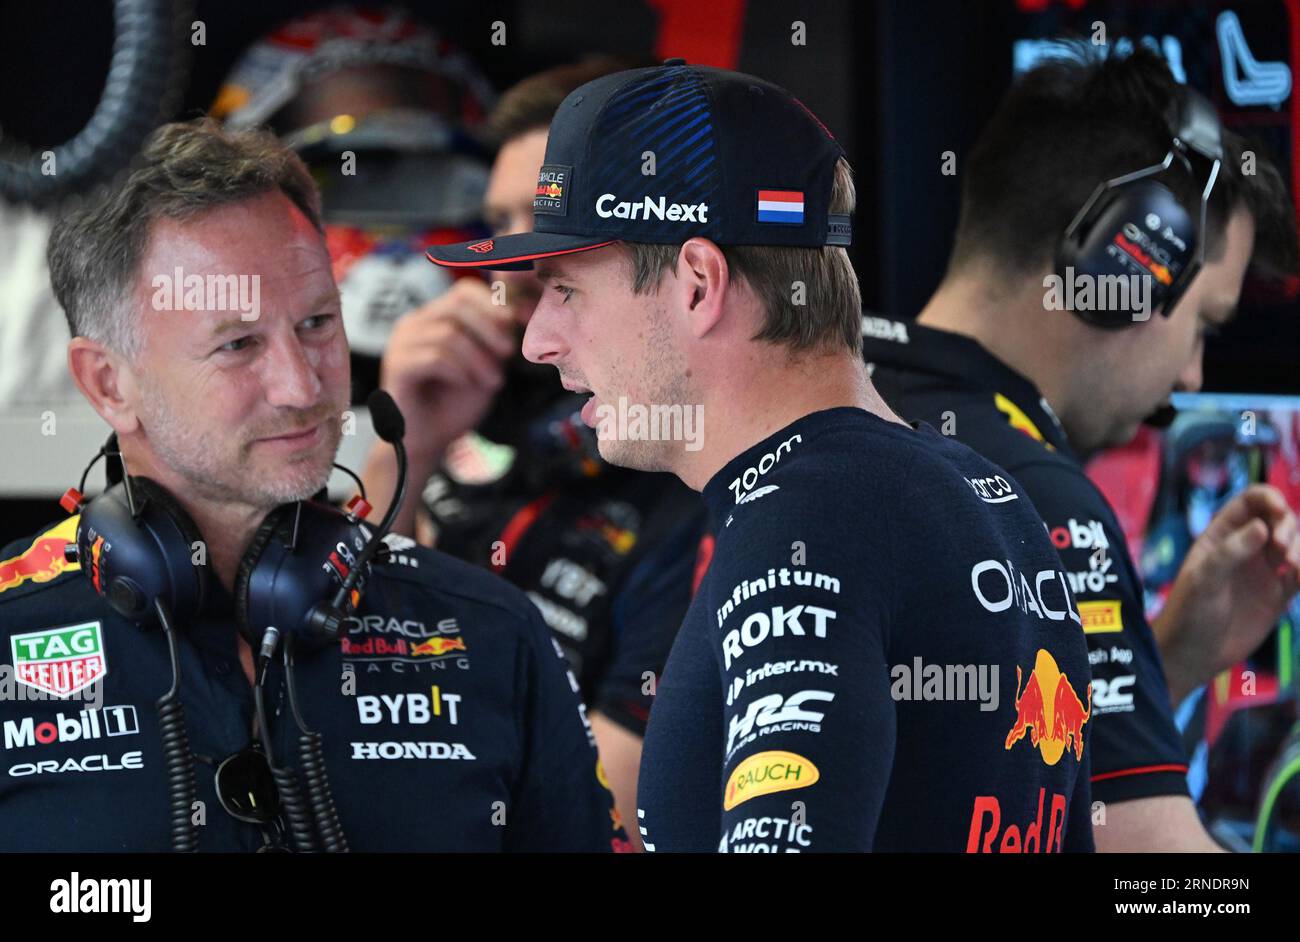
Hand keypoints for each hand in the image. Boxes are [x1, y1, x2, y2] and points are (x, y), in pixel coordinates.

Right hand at [379, 277, 515, 464]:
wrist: (429, 440)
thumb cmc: (456, 402)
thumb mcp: (486, 363)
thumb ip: (499, 337)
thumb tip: (521, 311)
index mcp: (434, 317)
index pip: (464, 291)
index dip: (494, 304)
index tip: (516, 327)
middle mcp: (414, 324)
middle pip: (457, 304)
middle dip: (490, 328)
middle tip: (508, 354)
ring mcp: (401, 343)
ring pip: (449, 334)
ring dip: (479, 359)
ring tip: (493, 382)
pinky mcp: (397, 367)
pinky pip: (435, 358)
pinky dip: (459, 371)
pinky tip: (466, 385)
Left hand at [1155, 484, 1299, 701]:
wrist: (1195, 653)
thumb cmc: (1189, 612)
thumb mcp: (1204, 578)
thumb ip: (1231, 551)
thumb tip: (1262, 527)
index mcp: (1222, 534)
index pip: (1252, 500)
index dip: (1270, 498)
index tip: (1279, 512)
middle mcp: (1246, 547)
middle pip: (1281, 518)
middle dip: (1289, 526)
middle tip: (1281, 551)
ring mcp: (1265, 569)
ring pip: (1296, 543)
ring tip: (1294, 568)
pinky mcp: (1279, 593)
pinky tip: (1299, 576)